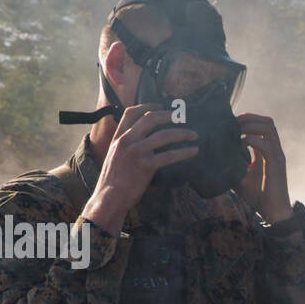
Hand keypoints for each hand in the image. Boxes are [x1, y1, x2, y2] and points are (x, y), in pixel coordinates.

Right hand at [82, 105, 197, 233]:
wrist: (110, 197)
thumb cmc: (114, 180)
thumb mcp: (114, 156)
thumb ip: (125, 145)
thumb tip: (143, 139)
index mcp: (118, 137)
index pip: (131, 112)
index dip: (148, 106)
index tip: (161, 106)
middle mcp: (127, 140)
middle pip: (151, 119)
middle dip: (169, 116)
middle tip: (182, 118)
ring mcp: (137, 152)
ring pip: (164, 135)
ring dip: (183, 133)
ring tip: (194, 135)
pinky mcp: (146, 165)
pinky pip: (170, 155)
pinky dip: (184, 152)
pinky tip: (193, 151)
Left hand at [235, 113, 291, 221]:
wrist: (273, 212)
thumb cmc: (258, 196)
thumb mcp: (240, 177)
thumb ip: (232, 166)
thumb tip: (212, 159)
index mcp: (269, 152)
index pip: (263, 126)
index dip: (248, 120)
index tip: (232, 123)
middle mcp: (275, 150)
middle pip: (268, 122)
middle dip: (249, 118)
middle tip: (233, 123)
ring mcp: (277, 156)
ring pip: (269, 128)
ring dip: (251, 125)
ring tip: (237, 130)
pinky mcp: (276, 164)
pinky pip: (266, 145)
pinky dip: (251, 140)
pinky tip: (240, 145)